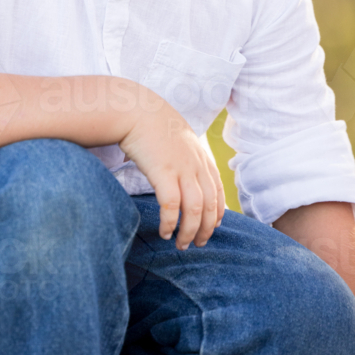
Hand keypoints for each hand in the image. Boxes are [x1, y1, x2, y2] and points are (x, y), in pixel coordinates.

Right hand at [118, 94, 224, 248]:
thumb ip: (186, 154)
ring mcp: (182, 168)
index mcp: (202, 157)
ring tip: (181, 244)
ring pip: (195, 210)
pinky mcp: (163, 172)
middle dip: (206, 229)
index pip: (218, 191)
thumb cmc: (152, 124)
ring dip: (189, 232)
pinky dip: (171, 222)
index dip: (218, 213)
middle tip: (197, 244)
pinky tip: (165, 232)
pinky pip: (172, 205)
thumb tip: (183, 172)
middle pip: (210, 205)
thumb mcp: (178, 137)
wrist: (136, 109)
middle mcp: (197, 165)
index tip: (213, 227)